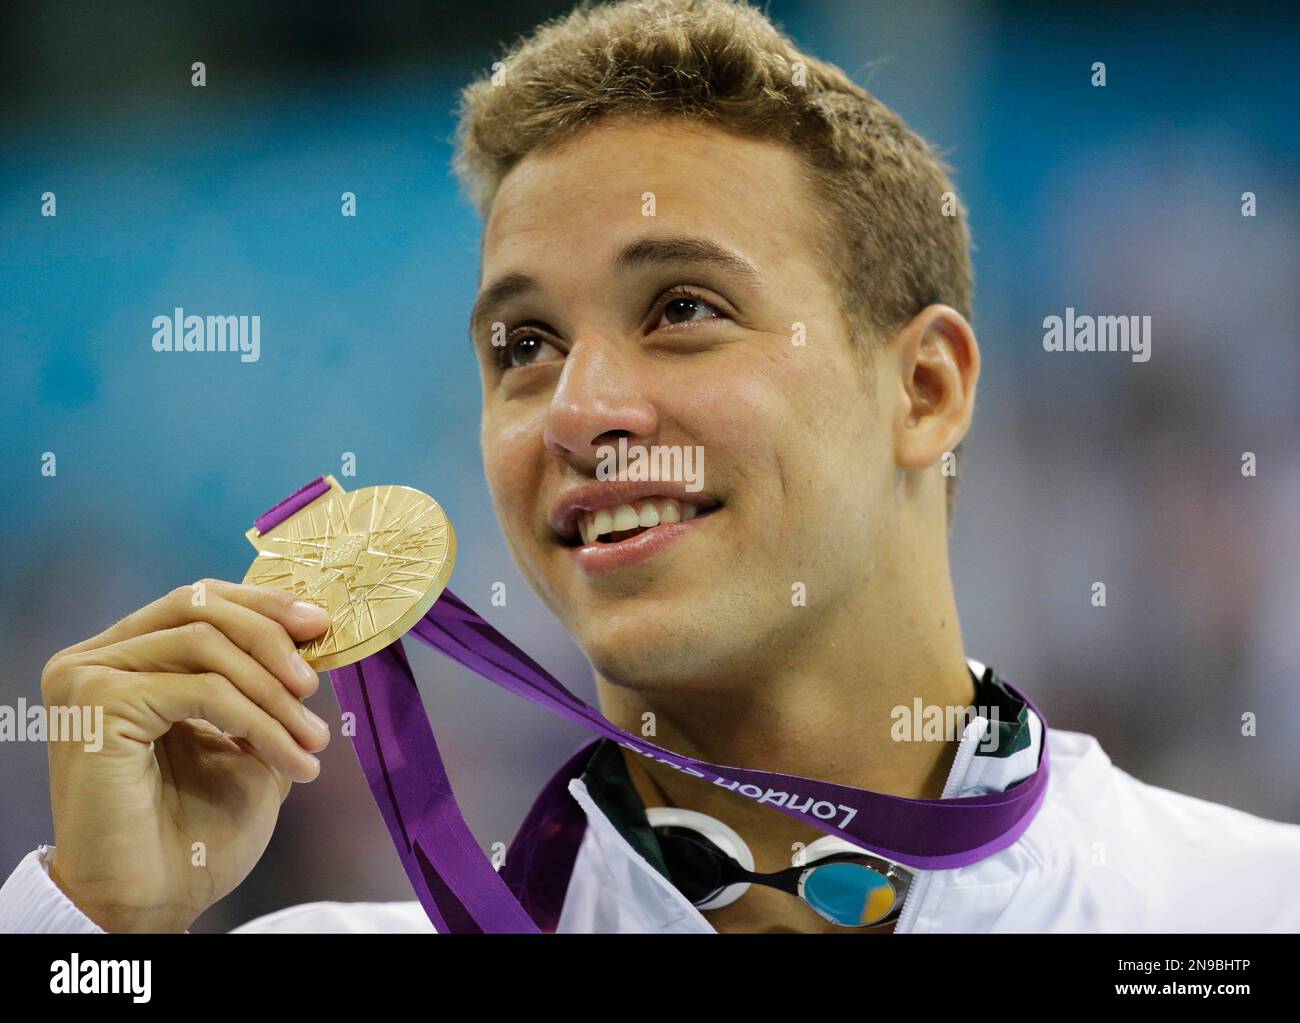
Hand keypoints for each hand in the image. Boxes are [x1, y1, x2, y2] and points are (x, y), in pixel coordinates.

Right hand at [40, 580, 331, 931]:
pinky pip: (202, 690)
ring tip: (312, 739)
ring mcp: (89, 677)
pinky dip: (258, 720)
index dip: (264, 604)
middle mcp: (98, 658)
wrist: (156, 900)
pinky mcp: (97, 703)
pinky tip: (290, 758)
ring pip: (206, 645)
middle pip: (199, 606)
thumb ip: (270, 684)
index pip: (199, 601)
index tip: (321, 625)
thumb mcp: (251, 739)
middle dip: (272, 636)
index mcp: (127, 658)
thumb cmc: (196, 830)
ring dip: (273, 692)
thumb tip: (313, 633)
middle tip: (317, 681)